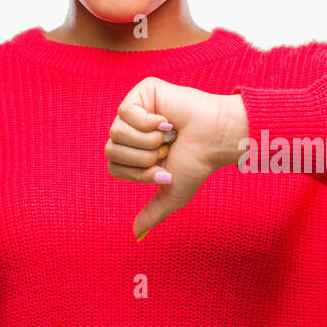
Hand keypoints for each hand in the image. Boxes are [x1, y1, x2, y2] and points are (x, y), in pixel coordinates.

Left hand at [106, 77, 246, 240]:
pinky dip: (150, 123)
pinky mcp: (142, 91)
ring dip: (149, 141)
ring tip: (169, 135)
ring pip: (116, 132)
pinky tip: (168, 121)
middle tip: (168, 150)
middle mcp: (131, 128)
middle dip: (144, 157)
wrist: (216, 139)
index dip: (139, 173)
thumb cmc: (198, 162)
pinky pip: (126, 113)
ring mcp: (135, 108)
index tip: (166, 169)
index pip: (114, 166)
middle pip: (111, 150)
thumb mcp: (174, 192)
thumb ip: (153, 211)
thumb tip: (136, 234)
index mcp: (135, 149)